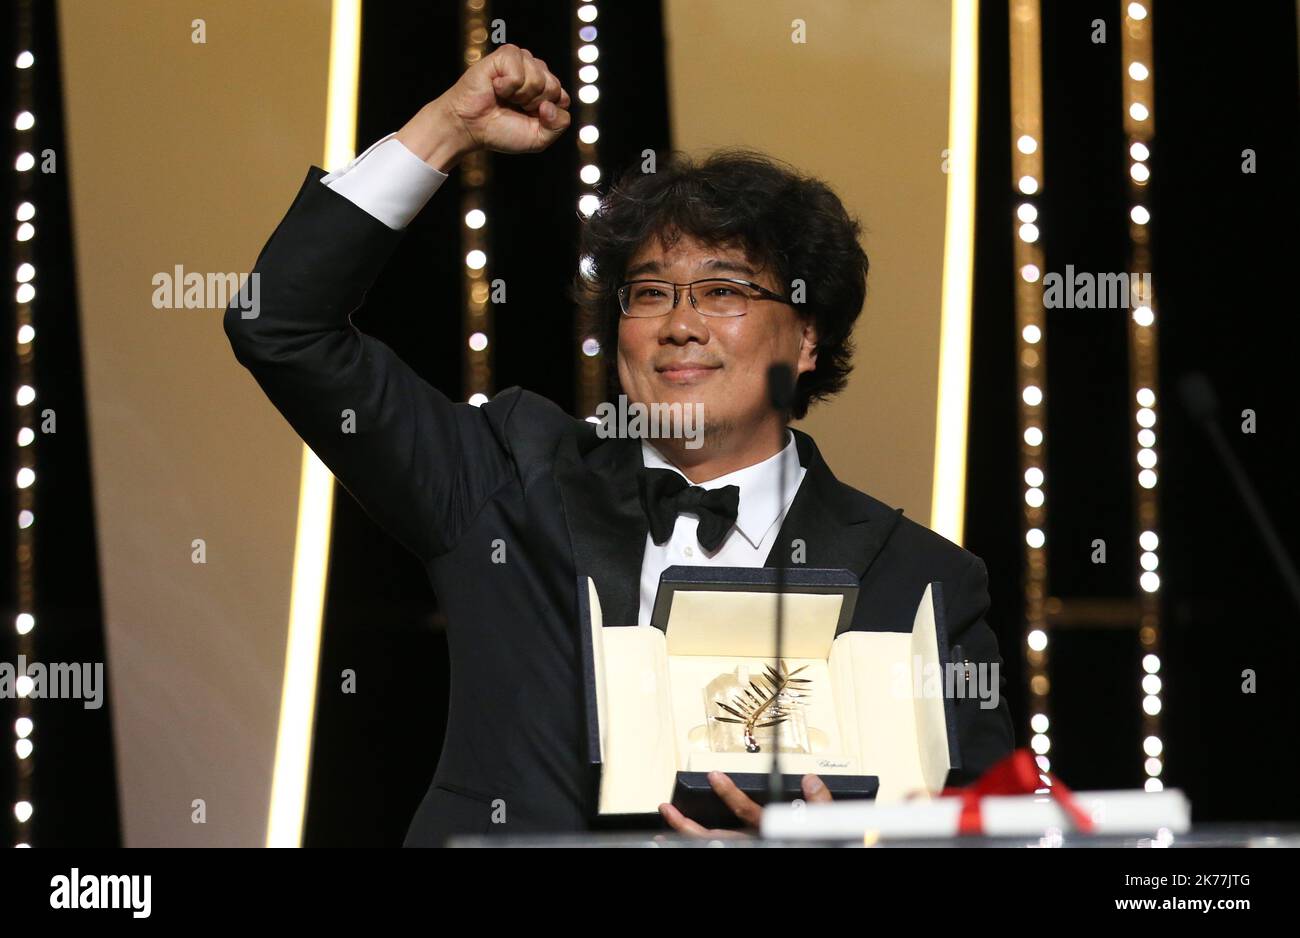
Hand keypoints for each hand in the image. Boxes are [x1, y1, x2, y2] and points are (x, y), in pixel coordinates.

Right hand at [398, 44, 570, 170]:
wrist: (471, 128)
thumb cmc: (501, 131)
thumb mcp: (538, 138)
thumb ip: (559, 125)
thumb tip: (551, 103)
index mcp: (545, 90)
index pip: (564, 98)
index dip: (547, 114)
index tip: (528, 118)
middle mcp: (535, 71)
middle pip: (554, 88)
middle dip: (534, 104)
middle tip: (514, 107)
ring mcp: (521, 61)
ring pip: (540, 79)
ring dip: (520, 96)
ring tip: (504, 97)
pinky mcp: (505, 55)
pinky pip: (520, 72)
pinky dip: (508, 86)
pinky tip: (496, 87)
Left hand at [658, 772, 832, 838]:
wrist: (821, 851)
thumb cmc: (814, 839)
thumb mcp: (824, 825)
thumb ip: (818, 804)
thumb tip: (810, 781)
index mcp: (770, 830)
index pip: (746, 812)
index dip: (729, 794)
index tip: (714, 776)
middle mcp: (753, 841)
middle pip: (714, 838)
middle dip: (687, 826)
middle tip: (667, 809)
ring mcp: (747, 845)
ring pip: (709, 845)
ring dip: (684, 835)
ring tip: (665, 823)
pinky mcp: (744, 847)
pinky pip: (714, 846)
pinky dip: (694, 841)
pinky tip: (679, 837)